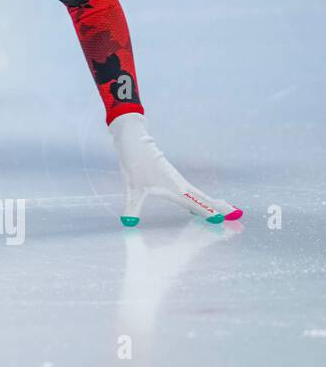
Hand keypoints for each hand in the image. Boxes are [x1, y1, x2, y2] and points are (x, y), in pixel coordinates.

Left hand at [109, 112, 241, 225]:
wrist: (135, 143)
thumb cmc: (135, 164)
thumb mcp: (133, 188)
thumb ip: (132, 207)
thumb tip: (127, 223)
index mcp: (176, 189)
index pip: (200, 205)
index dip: (214, 214)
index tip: (231, 221)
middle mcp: (181, 186)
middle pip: (206, 201)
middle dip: (222, 211)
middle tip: (239, 221)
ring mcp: (178, 183)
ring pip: (201, 197)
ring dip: (214, 206)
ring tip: (229, 214)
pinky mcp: (173, 180)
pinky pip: (193, 194)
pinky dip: (202, 201)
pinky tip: (198, 208)